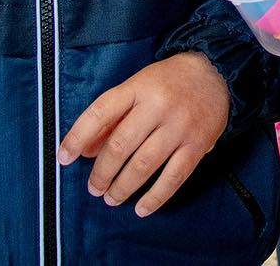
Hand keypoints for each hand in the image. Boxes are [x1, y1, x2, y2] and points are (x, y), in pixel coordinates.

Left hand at [60, 52, 228, 215]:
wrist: (215, 72)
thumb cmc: (168, 82)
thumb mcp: (137, 87)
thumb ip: (112, 117)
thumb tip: (86, 151)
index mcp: (138, 87)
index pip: (100, 113)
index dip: (78, 137)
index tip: (64, 158)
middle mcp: (157, 105)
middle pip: (120, 145)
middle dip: (102, 173)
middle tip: (94, 188)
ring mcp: (179, 126)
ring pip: (144, 164)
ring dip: (123, 187)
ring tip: (111, 198)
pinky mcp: (198, 144)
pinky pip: (174, 177)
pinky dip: (156, 197)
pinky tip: (142, 208)